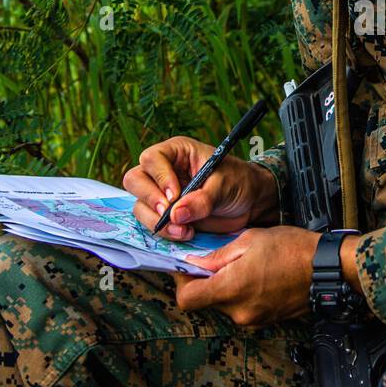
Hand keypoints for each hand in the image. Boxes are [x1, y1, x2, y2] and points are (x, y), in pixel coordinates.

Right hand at [122, 135, 278, 241]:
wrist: (249, 202)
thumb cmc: (238, 182)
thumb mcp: (224, 187)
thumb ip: (202, 200)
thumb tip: (176, 213)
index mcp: (177, 152)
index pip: (152, 159)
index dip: (159, 177)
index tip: (174, 195)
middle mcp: (164, 171)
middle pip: (136, 180)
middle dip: (150, 200)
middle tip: (169, 214)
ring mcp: (161, 193)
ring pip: (140, 205)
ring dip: (157, 222)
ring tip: (184, 230)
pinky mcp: (165, 214)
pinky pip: (151, 223)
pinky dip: (163, 232)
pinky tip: (183, 234)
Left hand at [173, 226, 320, 327]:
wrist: (328, 269)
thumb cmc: (293, 249)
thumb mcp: (250, 240)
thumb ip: (218, 255)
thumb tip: (195, 261)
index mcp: (231, 289)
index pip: (186, 299)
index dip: (180, 283)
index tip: (185, 268)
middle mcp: (239, 311)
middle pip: (206, 301)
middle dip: (207, 281)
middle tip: (216, 260)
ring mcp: (254, 319)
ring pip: (225, 304)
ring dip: (227, 287)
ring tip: (244, 265)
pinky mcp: (266, 321)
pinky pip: (243, 308)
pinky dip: (243, 294)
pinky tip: (258, 276)